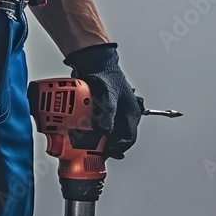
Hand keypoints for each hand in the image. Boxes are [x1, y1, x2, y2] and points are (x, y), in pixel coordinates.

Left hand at [63, 42, 144, 159]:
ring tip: (87, 143)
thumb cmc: (106, 74)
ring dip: (99, 139)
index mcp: (131, 113)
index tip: (103, 154)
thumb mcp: (108, 94)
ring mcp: (114, 113)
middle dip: (106, 146)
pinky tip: (83, 131)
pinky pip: (100, 125)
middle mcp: (125, 115)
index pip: (127, 139)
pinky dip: (92, 130)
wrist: (95, 61)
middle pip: (118, 138)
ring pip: (108, 133)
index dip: (115, 149)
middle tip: (93, 151)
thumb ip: (108, 113)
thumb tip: (106, 130)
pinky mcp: (104, 111)